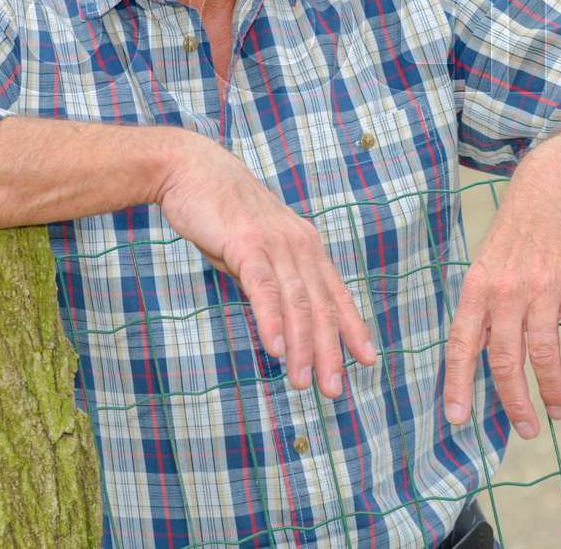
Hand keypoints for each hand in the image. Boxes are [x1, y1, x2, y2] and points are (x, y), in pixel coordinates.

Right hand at [157, 133, 377, 396]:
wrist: (192, 170)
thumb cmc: (223, 213)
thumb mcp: (258, 248)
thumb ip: (274, 279)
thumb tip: (282, 317)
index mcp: (307, 246)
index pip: (337, 294)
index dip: (354, 329)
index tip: (368, 360)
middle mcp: (299, 245)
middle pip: (322, 306)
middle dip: (329, 352)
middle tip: (333, 390)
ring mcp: (275, 244)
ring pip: (297, 303)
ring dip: (301, 346)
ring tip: (302, 381)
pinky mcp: (247, 244)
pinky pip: (264, 288)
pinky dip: (272, 320)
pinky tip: (275, 348)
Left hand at [442, 141, 560, 438]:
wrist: (559, 182)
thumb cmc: (522, 225)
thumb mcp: (490, 260)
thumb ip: (487, 305)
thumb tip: (485, 352)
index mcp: (478, 287)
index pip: (462, 344)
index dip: (458, 384)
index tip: (457, 418)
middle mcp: (506, 291)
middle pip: (506, 360)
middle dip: (515, 403)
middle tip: (526, 429)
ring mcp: (543, 287)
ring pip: (544, 354)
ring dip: (553, 389)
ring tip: (558, 412)